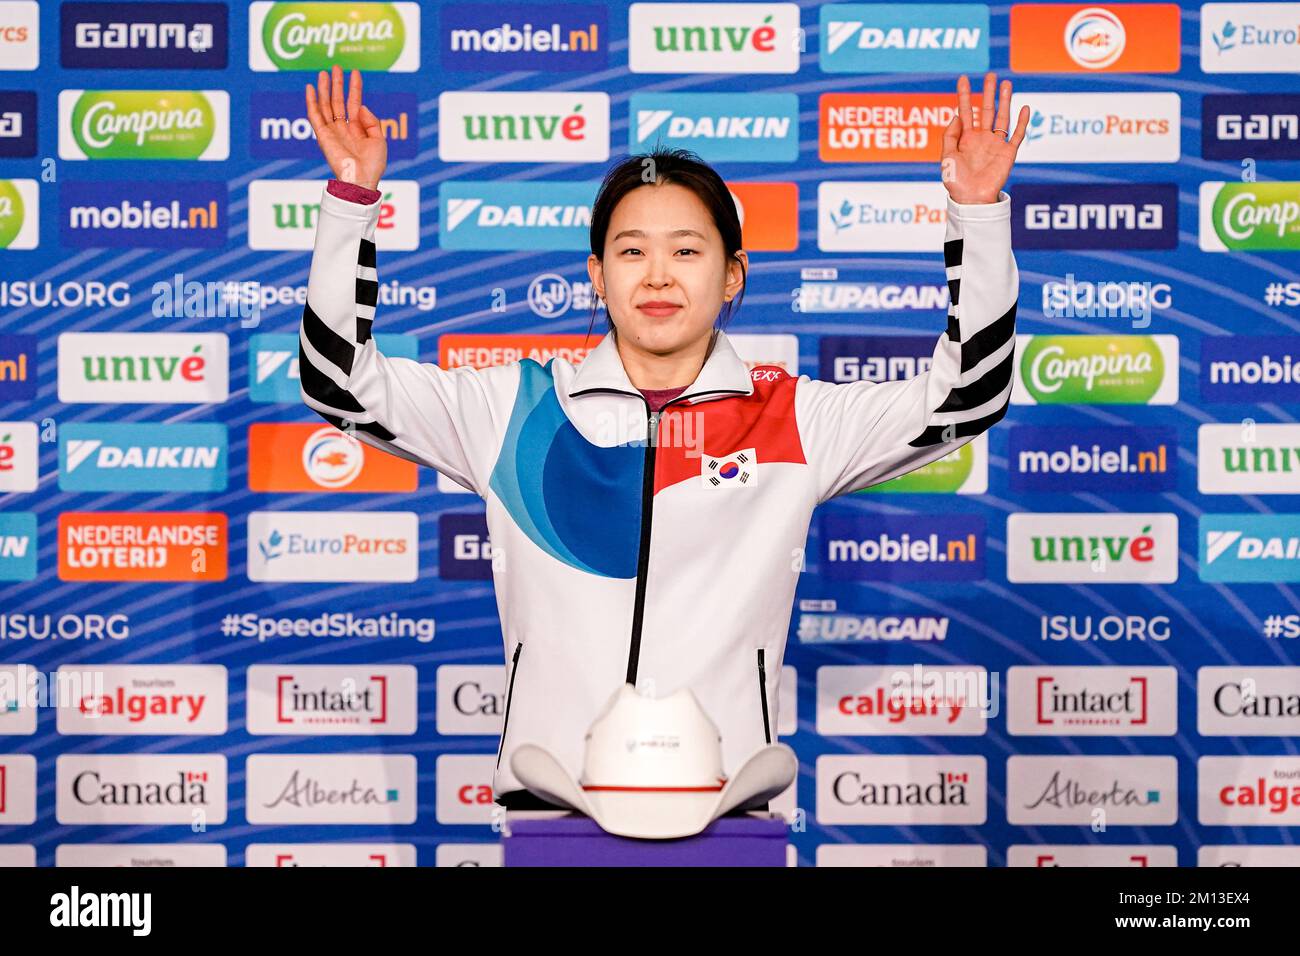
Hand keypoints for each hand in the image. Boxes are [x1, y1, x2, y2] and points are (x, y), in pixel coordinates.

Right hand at [305, 64, 386, 189]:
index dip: (354, 88)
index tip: (355, 72)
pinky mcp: (322, 136)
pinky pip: (314, 115)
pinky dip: (311, 101)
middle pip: (338, 101)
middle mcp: (343, 129)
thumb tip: (359, 105)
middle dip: (338, 84)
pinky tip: (310, 88)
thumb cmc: (372, 165)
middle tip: (336, 67)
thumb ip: (372, 121)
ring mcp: (332, 131)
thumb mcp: (379, 140)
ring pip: (326, 105)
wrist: (361, 180)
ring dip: (325, 88)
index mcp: (357, 129)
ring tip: (324, 72)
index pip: (353, 103)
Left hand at [941, 72, 1028, 204]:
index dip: (964, 95)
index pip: (966, 111)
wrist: (972, 200)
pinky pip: (1017, 134)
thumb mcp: (946, 157)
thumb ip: (950, 136)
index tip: (963, 79)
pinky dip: (1021, 121)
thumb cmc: (957, 182)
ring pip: (1002, 117)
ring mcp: (995, 144)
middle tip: (990, 75)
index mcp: (965, 139)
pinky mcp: (1008, 153)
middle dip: (988, 92)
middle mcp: (981, 138)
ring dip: (1005, 100)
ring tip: (1006, 83)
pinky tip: (1024, 107)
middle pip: (987, 110)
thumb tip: (957, 115)